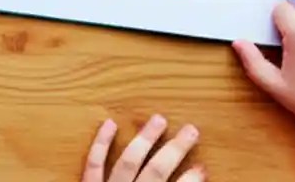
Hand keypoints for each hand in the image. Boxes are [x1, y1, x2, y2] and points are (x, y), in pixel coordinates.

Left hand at [81, 115, 205, 181]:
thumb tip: (193, 178)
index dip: (191, 179)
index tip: (202, 167)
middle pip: (156, 171)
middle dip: (175, 150)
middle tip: (191, 130)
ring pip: (128, 162)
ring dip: (145, 139)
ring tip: (159, 119)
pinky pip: (93, 165)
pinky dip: (101, 144)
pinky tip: (110, 123)